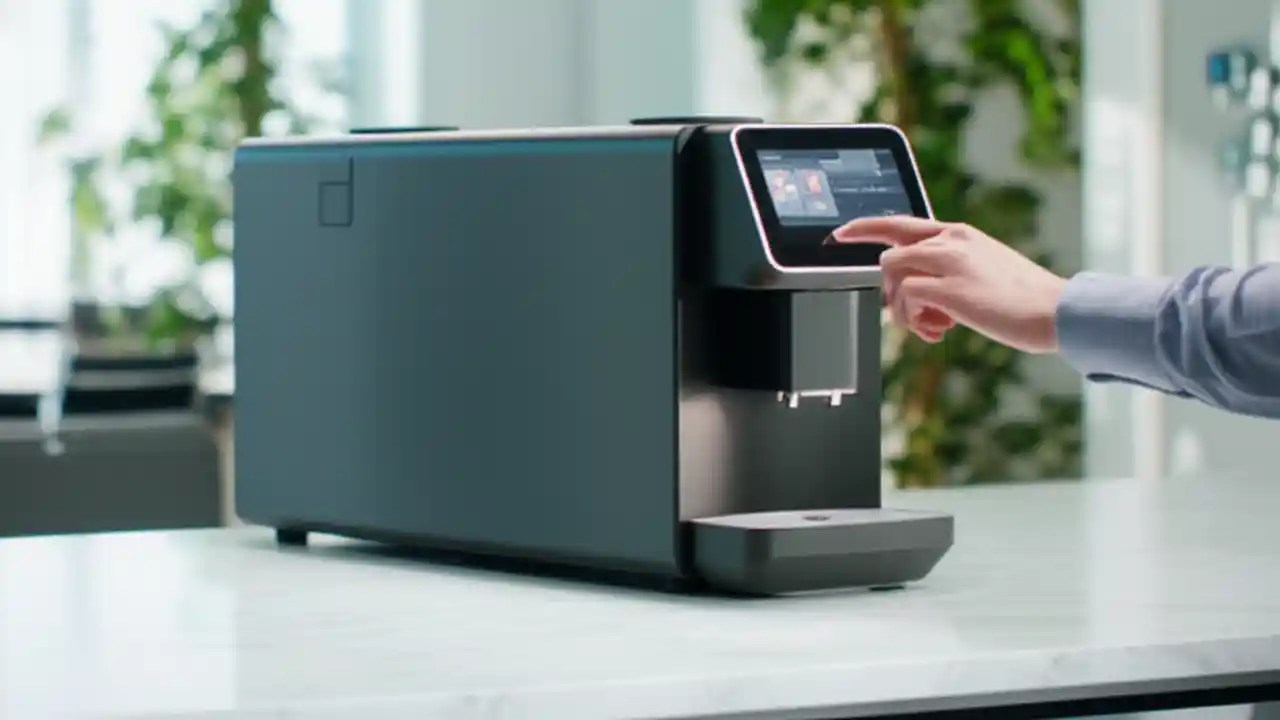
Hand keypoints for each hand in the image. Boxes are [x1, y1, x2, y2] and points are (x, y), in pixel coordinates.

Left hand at [830, 216, 1066, 352]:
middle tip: (914, 316)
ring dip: (903, 310)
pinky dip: (912, 322)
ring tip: (934, 327)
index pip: (901, 223)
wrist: (1058, 310)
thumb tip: (917, 295)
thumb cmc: (1025, 300)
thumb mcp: (983, 272)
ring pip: (892, 276)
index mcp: (960, 234)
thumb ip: (948, 272)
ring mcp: (949, 262)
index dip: (865, 228)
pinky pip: (904, 300)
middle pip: (889, 256)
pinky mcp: (949, 289)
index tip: (839, 235)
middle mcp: (951, 241)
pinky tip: (939, 332)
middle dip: (890, 292)